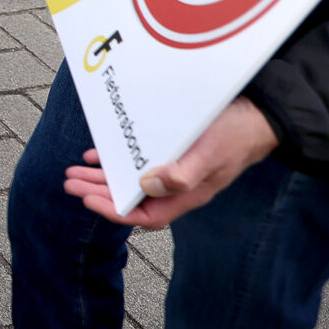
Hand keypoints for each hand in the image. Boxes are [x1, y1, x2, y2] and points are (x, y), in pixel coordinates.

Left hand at [63, 96, 278, 228]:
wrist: (261, 114)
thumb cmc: (237, 135)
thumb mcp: (209, 154)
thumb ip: (182, 175)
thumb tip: (147, 186)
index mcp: (185, 193)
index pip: (142, 214)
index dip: (112, 210)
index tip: (86, 200)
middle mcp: (176, 184)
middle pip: (129, 197)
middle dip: (97, 192)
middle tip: (68, 181)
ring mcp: (174, 168)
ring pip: (129, 180)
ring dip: (101, 176)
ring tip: (74, 171)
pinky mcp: (172, 150)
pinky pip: (137, 160)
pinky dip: (115, 158)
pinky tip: (98, 154)